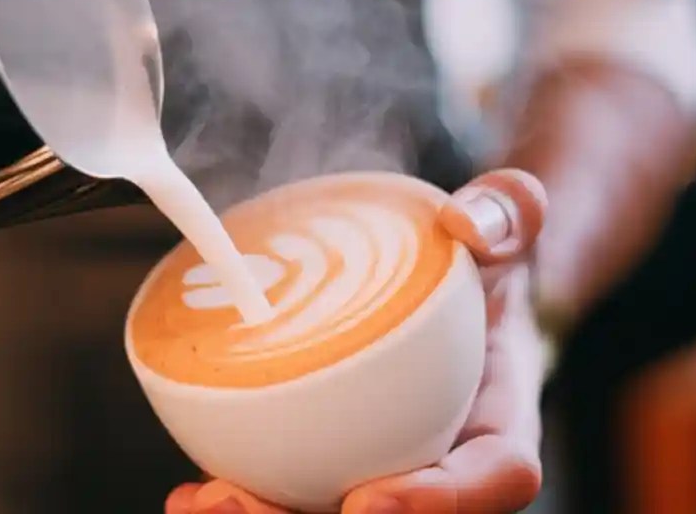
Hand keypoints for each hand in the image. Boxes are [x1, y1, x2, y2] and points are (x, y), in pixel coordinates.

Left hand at [167, 169, 548, 513]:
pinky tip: (187, 494)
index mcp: (499, 422)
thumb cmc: (487, 264)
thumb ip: (506, 212)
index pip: (492, 478)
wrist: (464, 287)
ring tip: (202, 500)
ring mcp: (388, 469)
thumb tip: (469, 224)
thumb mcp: (508, 224)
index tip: (367, 499)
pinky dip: (243, 497)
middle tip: (241, 501)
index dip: (438, 503)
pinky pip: (293, 489)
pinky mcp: (338, 459)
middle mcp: (444, 463)